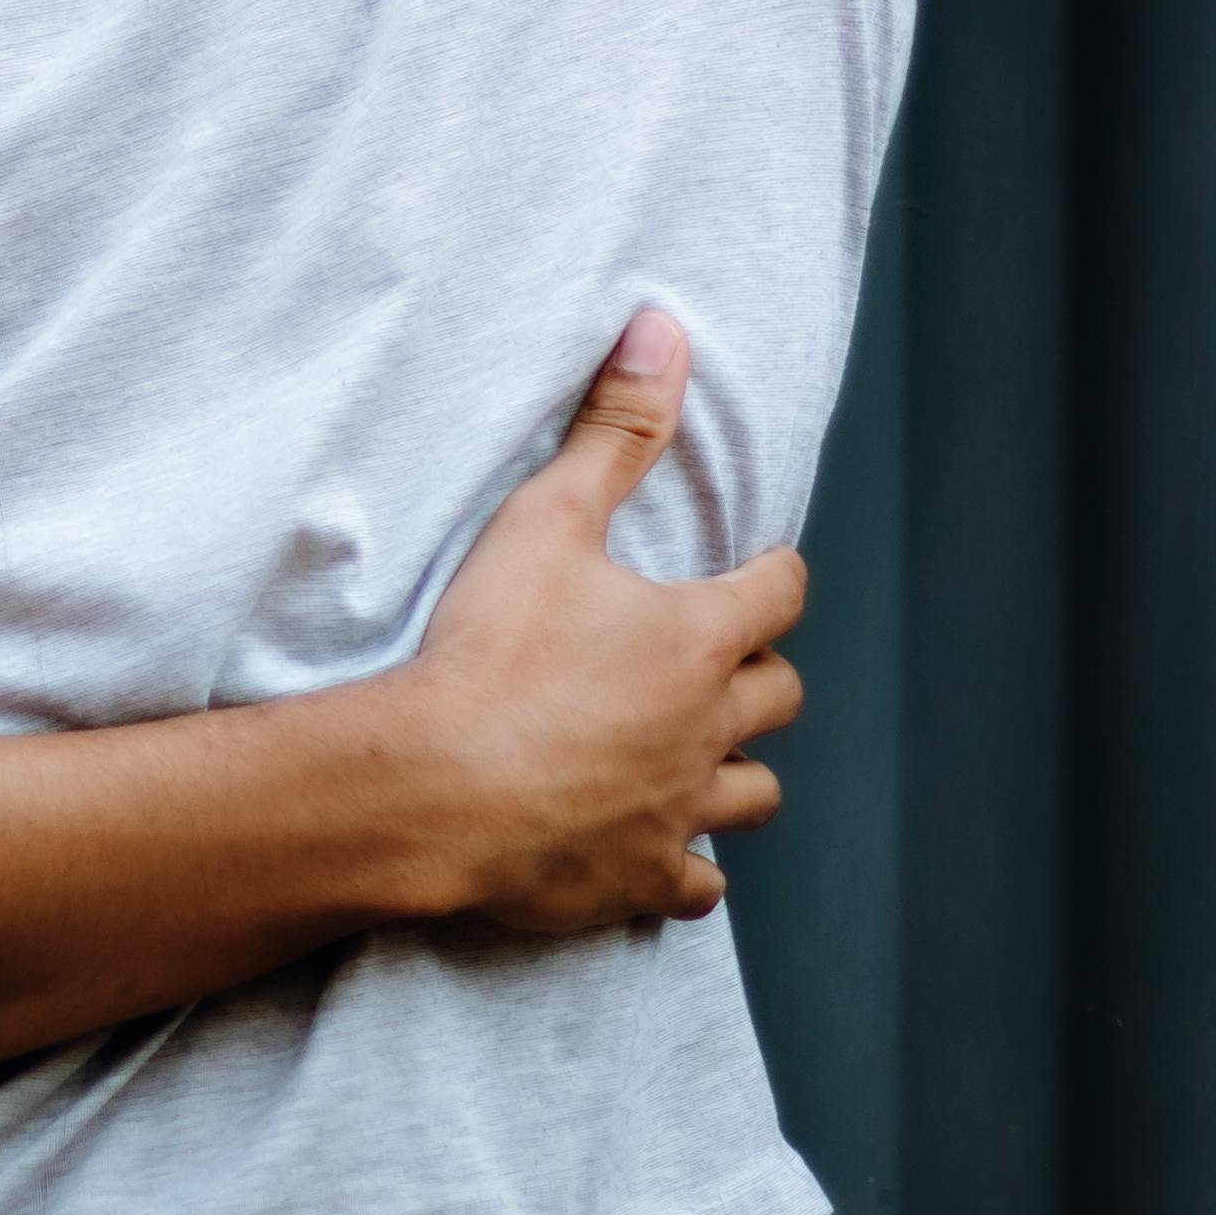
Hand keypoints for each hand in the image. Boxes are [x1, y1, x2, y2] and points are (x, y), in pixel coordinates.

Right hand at [401, 305, 806, 938]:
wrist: (434, 788)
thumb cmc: (490, 649)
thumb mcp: (548, 518)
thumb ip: (615, 427)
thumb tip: (663, 328)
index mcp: (699, 636)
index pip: (780, 593)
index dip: (773, 577)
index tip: (758, 572)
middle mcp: (708, 726)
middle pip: (780, 697)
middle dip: (758, 674)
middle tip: (715, 661)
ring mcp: (679, 809)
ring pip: (755, 796)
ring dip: (737, 772)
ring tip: (700, 755)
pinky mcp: (640, 879)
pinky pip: (696, 886)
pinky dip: (689, 869)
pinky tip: (666, 855)